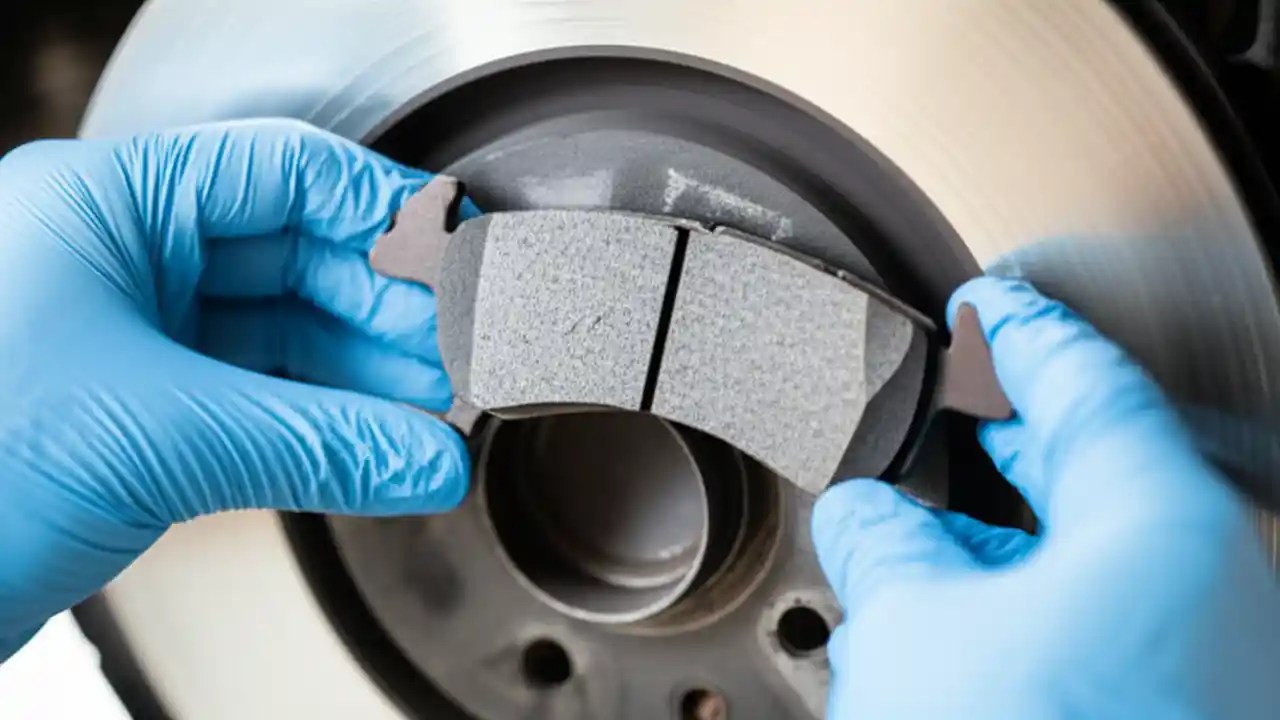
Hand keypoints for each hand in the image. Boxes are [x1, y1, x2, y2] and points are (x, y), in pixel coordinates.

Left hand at [0, 120, 474, 658]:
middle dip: (381, 313)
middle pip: (292, 258)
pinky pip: (250, 401)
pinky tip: (371, 449)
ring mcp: (124, 338)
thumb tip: (424, 457)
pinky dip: (315, 426)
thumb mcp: (161, 434)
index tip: (455, 251)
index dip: (382, 210)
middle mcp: (115, 260)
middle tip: (454, 359)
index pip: (282, 172)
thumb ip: (318, 443)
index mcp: (105, 206)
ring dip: (358, 379)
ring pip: (276, 337)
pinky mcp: (131, 413)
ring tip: (428, 415)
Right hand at [812, 277, 1279, 717]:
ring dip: (1004, 529)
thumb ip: (880, 542)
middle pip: (1097, 464)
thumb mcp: (909, 622)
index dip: (1019, 329)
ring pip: (1090, 554)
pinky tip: (959, 619)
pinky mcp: (1164, 708)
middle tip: (972, 384)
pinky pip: (1094, 623)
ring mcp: (1196, 655)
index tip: (991, 299)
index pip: (1085, 380)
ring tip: (936, 514)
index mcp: (1161, 523)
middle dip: (1015, 424)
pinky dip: (1024, 599)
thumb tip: (860, 516)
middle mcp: (1204, 583)